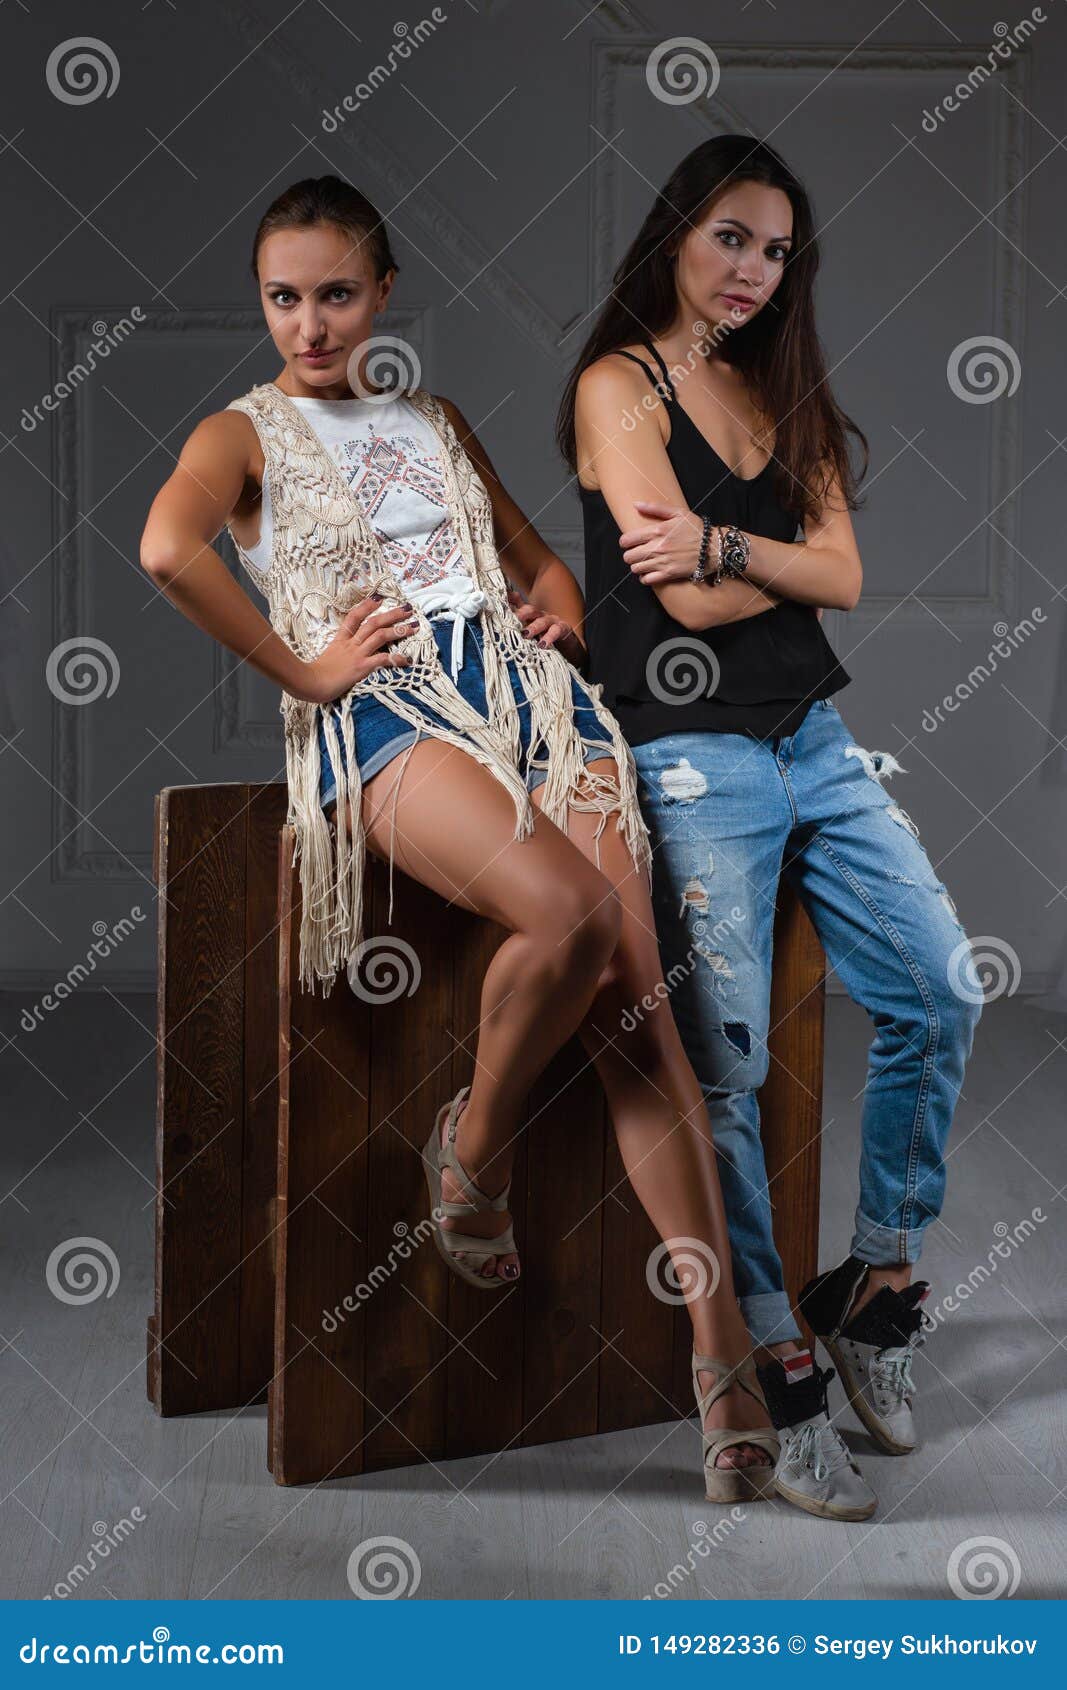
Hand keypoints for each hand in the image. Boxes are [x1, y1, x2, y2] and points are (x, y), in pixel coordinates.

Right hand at [298, 595, 417, 704]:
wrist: (309, 683)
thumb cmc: (314, 674)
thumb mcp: (326, 657)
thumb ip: (338, 652)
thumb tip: (346, 652)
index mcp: (340, 640)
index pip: (354, 617)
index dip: (367, 606)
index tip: (379, 598)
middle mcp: (350, 644)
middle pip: (373, 623)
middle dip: (392, 615)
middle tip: (407, 609)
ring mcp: (356, 654)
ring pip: (380, 636)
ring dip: (399, 630)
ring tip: (413, 627)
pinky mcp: (361, 667)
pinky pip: (382, 659)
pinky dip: (396, 658)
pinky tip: (407, 660)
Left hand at [506, 588, 587, 669]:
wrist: (567, 650)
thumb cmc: (544, 641)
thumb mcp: (528, 635)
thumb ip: (516, 626)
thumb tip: (500, 620)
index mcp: (531, 616)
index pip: (519, 606)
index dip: (511, 601)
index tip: (502, 598)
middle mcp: (541, 616)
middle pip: (530, 610)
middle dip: (520, 614)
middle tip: (512, 620)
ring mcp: (552, 621)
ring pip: (542, 621)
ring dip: (533, 627)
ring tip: (526, 634)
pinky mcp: (564, 629)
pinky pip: (556, 631)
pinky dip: (549, 637)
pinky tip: (543, 645)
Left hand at [619, 500, 709, 585]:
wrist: (713, 548)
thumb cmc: (696, 529)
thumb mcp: (678, 513)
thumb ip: (655, 508)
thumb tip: (635, 505)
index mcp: (658, 530)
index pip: (627, 540)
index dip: (625, 542)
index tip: (628, 543)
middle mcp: (658, 547)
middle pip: (629, 556)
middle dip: (630, 555)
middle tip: (636, 553)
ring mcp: (663, 561)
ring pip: (636, 568)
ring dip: (637, 566)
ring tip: (643, 562)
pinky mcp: (669, 574)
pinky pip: (647, 580)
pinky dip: (645, 577)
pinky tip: (649, 572)